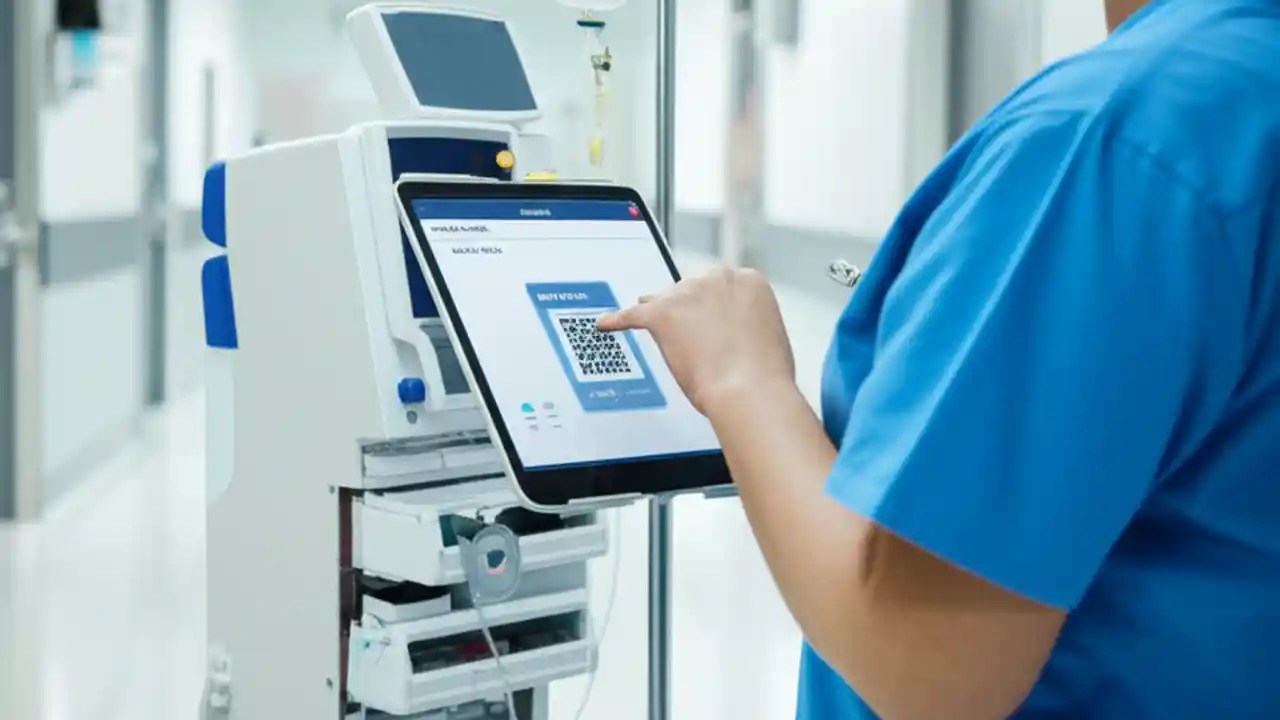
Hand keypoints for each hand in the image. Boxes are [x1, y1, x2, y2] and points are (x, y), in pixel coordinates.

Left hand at [597, 267, 795, 415]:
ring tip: (662, 336)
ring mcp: (687, 294)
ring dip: (662, 318)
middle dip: (688, 311)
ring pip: (662, 301)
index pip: (720, 286)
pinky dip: (618, 320)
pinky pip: (632, 314)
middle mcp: (716, 279)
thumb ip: (746, 324)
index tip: (710, 319)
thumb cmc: (763, 374)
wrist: (749, 391)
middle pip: (689, 290)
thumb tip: (733, 334)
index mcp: (748, 281)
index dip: (713, 307)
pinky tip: (607, 324)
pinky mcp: (661, 313)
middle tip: (693, 339)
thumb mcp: (767, 335)